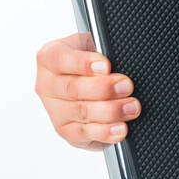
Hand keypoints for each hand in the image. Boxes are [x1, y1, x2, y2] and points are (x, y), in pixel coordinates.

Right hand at [35, 32, 141, 149]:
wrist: (91, 82)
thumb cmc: (93, 61)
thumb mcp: (94, 45)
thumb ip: (101, 49)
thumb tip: (118, 60)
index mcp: (49, 57)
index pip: (61, 59)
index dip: (84, 63)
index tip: (106, 66)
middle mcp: (47, 84)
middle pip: (73, 88)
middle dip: (104, 88)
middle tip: (127, 86)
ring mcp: (54, 109)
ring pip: (81, 112)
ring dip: (110, 110)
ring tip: (132, 107)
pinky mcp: (65, 130)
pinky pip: (84, 133)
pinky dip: (105, 132)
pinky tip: (120, 128)